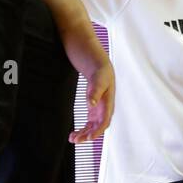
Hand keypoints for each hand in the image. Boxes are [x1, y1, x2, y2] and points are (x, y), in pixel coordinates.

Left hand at [59, 26, 115, 142]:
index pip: (105, 119)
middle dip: (89, 134)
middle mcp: (105, 98)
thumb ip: (95, 88)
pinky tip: (75, 128)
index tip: (86, 138)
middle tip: (75, 140)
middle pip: (100, 123)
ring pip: (94, 121)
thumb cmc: (92, 55)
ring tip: (73, 138)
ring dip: (85, 131)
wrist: (84, 42)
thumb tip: (92, 106)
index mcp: (109, 95)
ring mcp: (98, 97)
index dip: (97, 131)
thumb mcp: (96, 71)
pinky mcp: (91, 95)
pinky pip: (90, 114)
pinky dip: (83, 123)